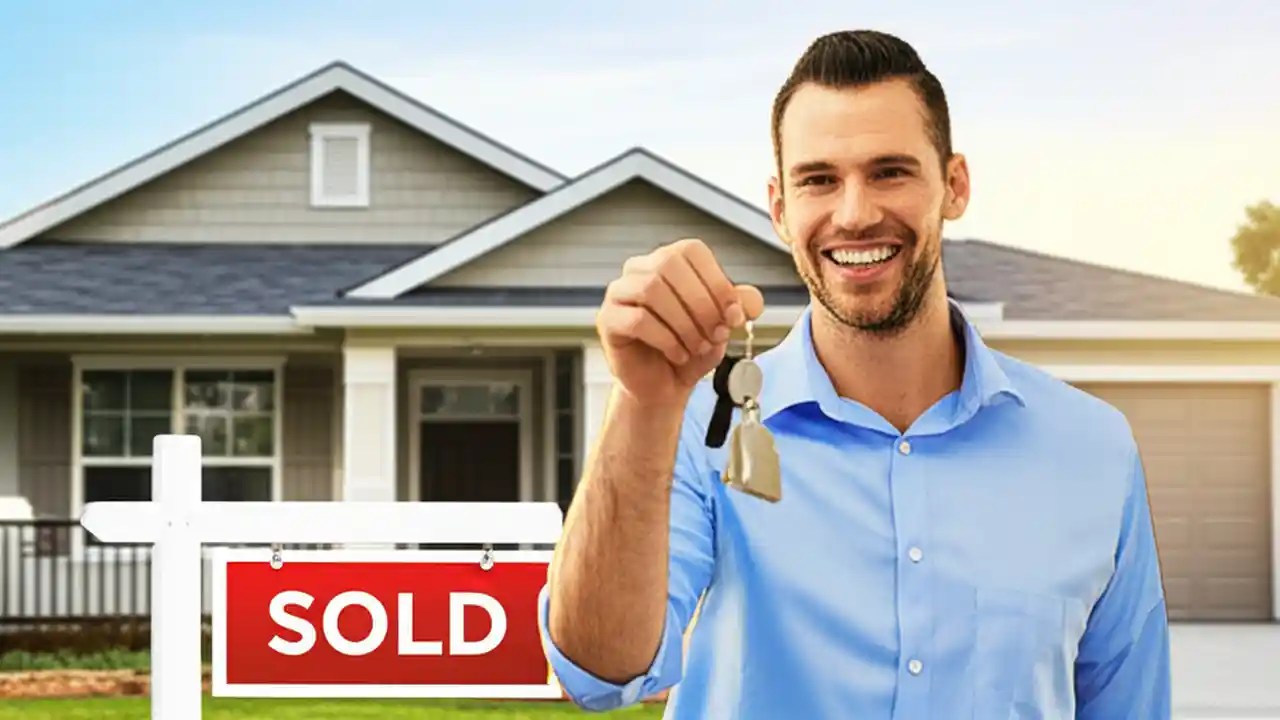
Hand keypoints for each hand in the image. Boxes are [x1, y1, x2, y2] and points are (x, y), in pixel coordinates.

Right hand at [597, 238, 764, 407]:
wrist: (663, 385)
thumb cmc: (690, 349)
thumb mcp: (722, 325)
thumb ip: (738, 306)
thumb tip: (749, 301)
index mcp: (670, 259)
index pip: (692, 252)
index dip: (717, 282)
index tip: (734, 315)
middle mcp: (640, 268)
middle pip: (670, 265)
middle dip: (701, 303)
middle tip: (717, 333)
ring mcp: (619, 292)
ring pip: (651, 289)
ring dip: (684, 323)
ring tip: (697, 346)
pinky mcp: (608, 320)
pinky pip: (637, 320)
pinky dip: (666, 340)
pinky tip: (678, 355)